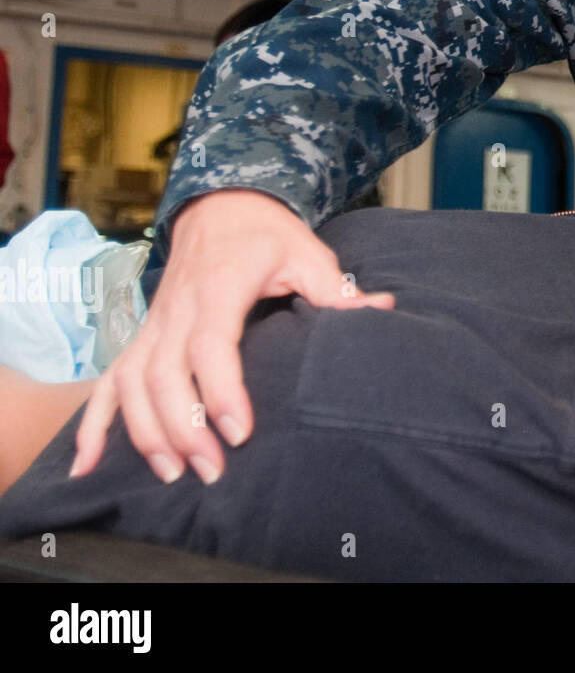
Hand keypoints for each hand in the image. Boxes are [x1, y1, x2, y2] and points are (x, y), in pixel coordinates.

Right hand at [70, 189, 393, 483]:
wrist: (220, 206)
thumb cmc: (266, 234)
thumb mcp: (306, 252)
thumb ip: (337, 288)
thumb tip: (382, 309)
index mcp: (219, 287)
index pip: (211, 345)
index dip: (222, 390)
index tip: (240, 431)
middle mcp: (177, 309)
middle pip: (164, 374)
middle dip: (183, 427)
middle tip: (212, 470)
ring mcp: (153, 325)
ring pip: (131, 384)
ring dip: (145, 432)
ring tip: (174, 473)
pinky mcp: (142, 337)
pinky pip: (107, 382)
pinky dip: (93, 425)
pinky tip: (87, 466)